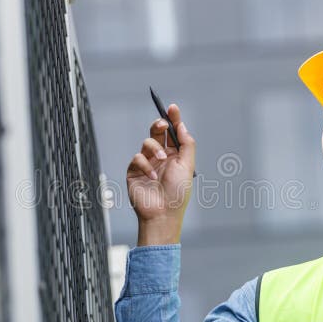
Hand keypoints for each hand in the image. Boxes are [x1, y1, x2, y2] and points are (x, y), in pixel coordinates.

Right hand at [126, 103, 195, 245]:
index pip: (173, 133)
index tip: (172, 108)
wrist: (162, 213)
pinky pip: (137, 158)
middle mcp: (161, 157)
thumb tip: (181, 126)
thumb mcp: (187, 166)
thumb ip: (186, 144)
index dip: (173, 119)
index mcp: (176, 155)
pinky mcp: (134, 171)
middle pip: (157, 133)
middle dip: (159, 125)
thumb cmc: (178, 193)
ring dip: (155, 149)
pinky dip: (145, 165)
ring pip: (147, 143)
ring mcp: (147, 163)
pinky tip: (152, 176)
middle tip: (163, 124)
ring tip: (162, 161)